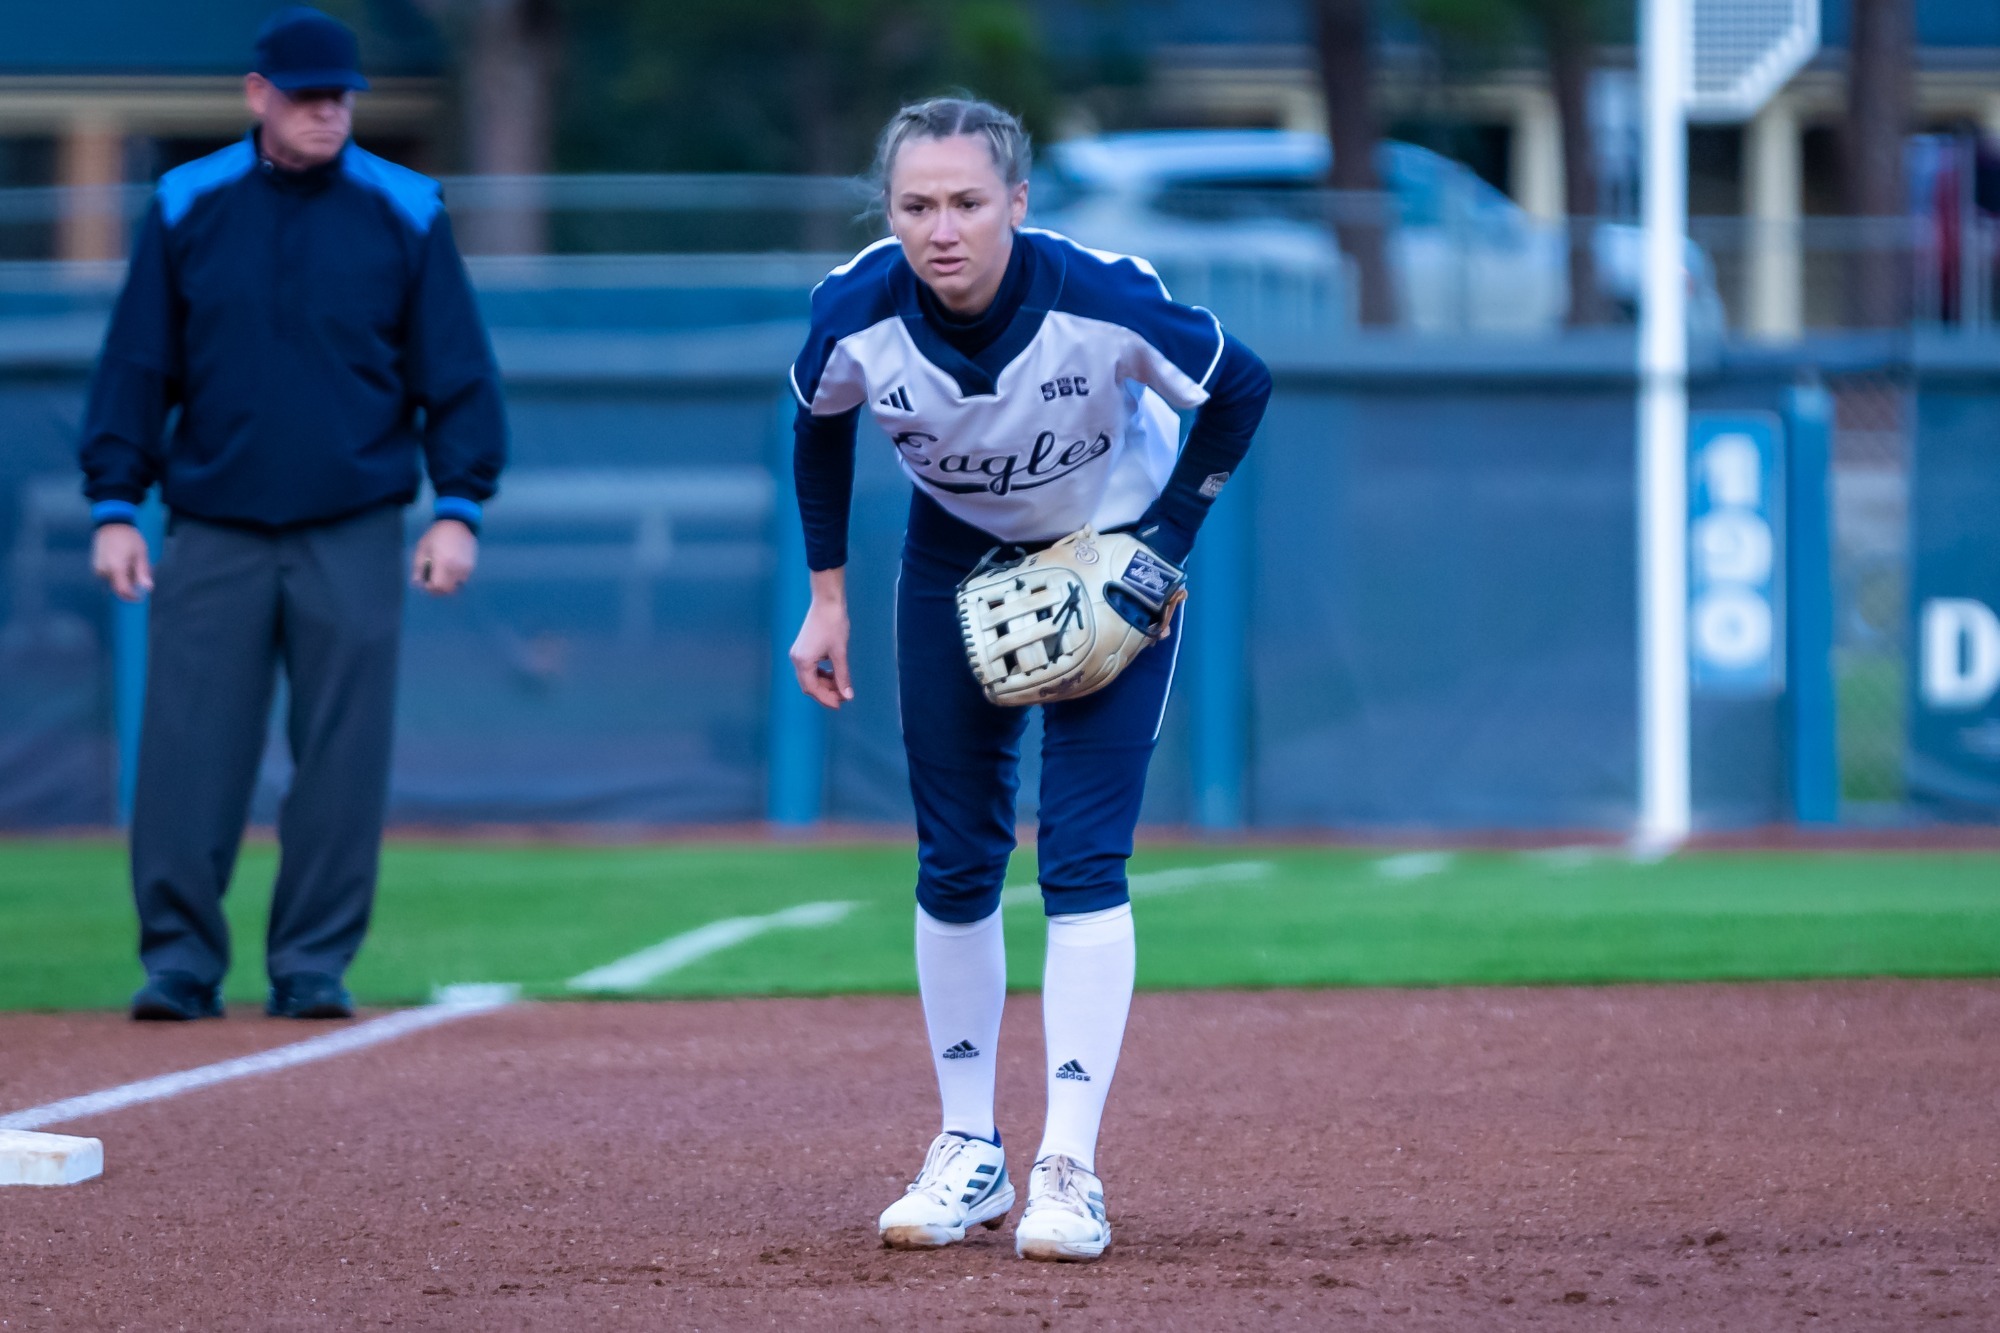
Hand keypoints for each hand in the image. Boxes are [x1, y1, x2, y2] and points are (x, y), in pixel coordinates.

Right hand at [92, 523, 152, 601]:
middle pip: (118, 588)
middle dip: (130, 586)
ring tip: (133, 565)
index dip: (132, 596)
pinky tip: (125, 563)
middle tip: (140, 574)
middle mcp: (103, 571)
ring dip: (124, 580)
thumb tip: (148, 588)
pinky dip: (118, 575)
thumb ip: (143, 573)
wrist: (112, 525)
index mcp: (115, 568)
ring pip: (113, 582)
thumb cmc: (129, 538)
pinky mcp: (96, 566)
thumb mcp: (141, 554)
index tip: (140, 597)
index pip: (122, 591)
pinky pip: (108, 576)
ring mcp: (97, 569)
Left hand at [412, 518, 477, 594]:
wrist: (458, 523)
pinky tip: (449, 570)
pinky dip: (455, 580)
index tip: (426, 583)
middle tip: (432, 583)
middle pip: (448, 590)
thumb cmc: (437, 534)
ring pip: (457, 587)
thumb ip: (419, 567)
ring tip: (441, 576)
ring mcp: (466, 568)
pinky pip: (462, 579)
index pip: (438, 586)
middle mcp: (457, 568)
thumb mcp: (423, 548)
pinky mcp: (471, 566)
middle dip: (439, 590)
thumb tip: (417, 583)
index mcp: (443, 563)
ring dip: (448, 585)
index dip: (431, 588)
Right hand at [789, 568, 852, 709]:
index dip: (826, 699)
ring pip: (809, 676)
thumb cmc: (834, 625)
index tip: (840, 705)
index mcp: (803, 661)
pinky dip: (821, 673)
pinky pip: (810, 667)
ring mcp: (798, 653)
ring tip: (841, 685)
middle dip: (825, 692)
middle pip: (809, 684)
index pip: (812, 688)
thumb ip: (842, 676)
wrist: (827, 601)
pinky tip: (834, 674)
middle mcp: (797, 658)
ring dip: (824, 683)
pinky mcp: (803, 648)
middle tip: (843, 697)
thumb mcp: (840, 653)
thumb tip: (848, 695)